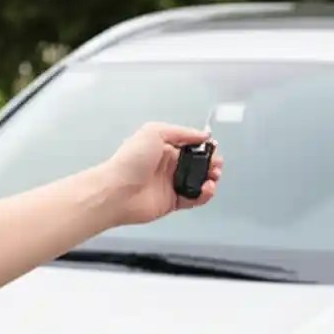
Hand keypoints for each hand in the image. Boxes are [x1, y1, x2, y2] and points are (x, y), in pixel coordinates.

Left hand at [103, 121, 224, 225]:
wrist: (117, 191)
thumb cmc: (131, 159)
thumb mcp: (154, 132)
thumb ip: (181, 133)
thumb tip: (202, 135)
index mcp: (164, 147)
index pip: (191, 147)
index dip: (204, 148)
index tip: (214, 149)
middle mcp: (168, 166)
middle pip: (198, 165)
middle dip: (211, 164)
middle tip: (217, 166)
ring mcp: (171, 185)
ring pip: (199, 182)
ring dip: (210, 180)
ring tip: (213, 178)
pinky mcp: (172, 202)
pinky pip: (194, 198)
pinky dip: (204, 195)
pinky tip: (206, 189)